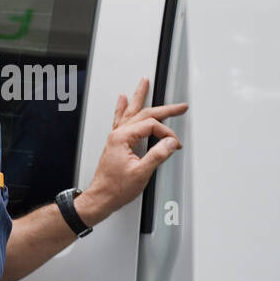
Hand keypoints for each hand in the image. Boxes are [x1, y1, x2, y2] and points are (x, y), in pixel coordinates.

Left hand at [76, 77, 187, 225]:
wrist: (101, 197)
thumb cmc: (115, 188)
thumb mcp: (141, 173)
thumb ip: (157, 155)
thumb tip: (170, 143)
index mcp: (122, 138)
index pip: (151, 126)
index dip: (166, 134)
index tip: (173, 144)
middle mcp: (118, 134)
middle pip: (143, 114)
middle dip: (164, 109)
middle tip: (179, 106)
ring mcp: (116, 138)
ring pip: (131, 112)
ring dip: (139, 97)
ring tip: (143, 83)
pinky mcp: (116, 143)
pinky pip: (121, 119)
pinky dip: (123, 108)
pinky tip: (122, 100)